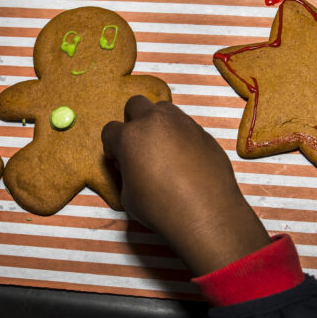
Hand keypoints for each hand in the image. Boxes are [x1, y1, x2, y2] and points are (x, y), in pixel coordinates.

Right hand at [101, 96, 269, 276]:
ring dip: (158, 123)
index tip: (118, 159)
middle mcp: (155, 122)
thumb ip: (126, 174)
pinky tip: (186, 160)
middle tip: (139, 144)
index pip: (110, 130)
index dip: (112, 146)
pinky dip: (181, 137)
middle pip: (136, 104)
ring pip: (164, 109)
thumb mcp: (129, 196)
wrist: (206, 213)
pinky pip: (187, 126)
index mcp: (130, 136)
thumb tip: (132, 168)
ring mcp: (183, 124)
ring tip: (164, 149)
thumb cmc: (162, 208)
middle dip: (133, 120)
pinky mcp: (203, 133)